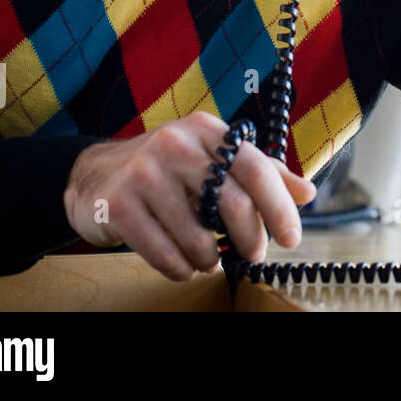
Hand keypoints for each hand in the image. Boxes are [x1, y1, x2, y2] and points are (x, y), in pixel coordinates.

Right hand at [63, 111, 316, 281]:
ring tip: (209, 259)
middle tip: (254, 255)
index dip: (280, 207)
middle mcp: (176, 145)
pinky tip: (184, 266)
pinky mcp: (118, 206)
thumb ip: (260, 172)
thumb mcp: (212, 158)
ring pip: (197, 237)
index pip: (256, 169)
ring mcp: (144, 174)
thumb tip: (307, 193)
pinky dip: (182, 270)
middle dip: (250, 239)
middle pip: (232, 203)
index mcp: (207, 130)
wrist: (93, 175)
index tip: (293, 238)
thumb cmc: (167, 169)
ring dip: (210, 259)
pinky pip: (164, 254)